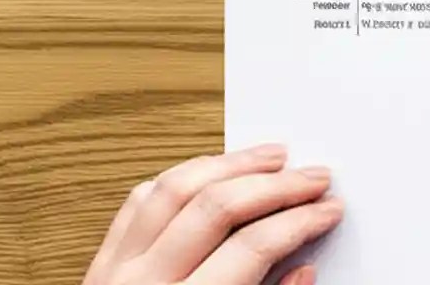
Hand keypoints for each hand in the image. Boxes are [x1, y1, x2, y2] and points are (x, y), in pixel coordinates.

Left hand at [82, 144, 342, 284]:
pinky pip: (139, 200)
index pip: (252, 248)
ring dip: (230, 164)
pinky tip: (210, 170)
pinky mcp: (100, 264)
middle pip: (217, 207)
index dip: (299, 222)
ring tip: (271, 157)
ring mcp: (115, 271)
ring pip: (176, 189)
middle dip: (276, 185)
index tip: (328, 210)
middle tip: (314, 178)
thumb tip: (302, 272)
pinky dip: (179, 177)